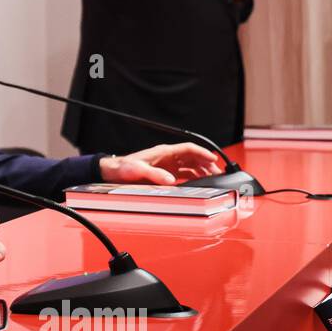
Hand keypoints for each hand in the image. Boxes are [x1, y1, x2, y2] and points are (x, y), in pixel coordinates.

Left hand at [99, 143, 220, 184]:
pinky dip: (193, 176)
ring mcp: (167, 165)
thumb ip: (154, 174)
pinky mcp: (165, 173)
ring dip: (202, 170)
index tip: (213, 159)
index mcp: (164, 152)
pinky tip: (199, 182)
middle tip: (217, 172)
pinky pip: (184, 173)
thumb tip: (170, 180)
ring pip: (190, 164)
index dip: (202, 153)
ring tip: (212, 177)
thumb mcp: (137, 170)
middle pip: (193, 156)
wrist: (114, 173)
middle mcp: (168, 157)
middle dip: (206, 163)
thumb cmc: (124, 168)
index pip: (188, 149)